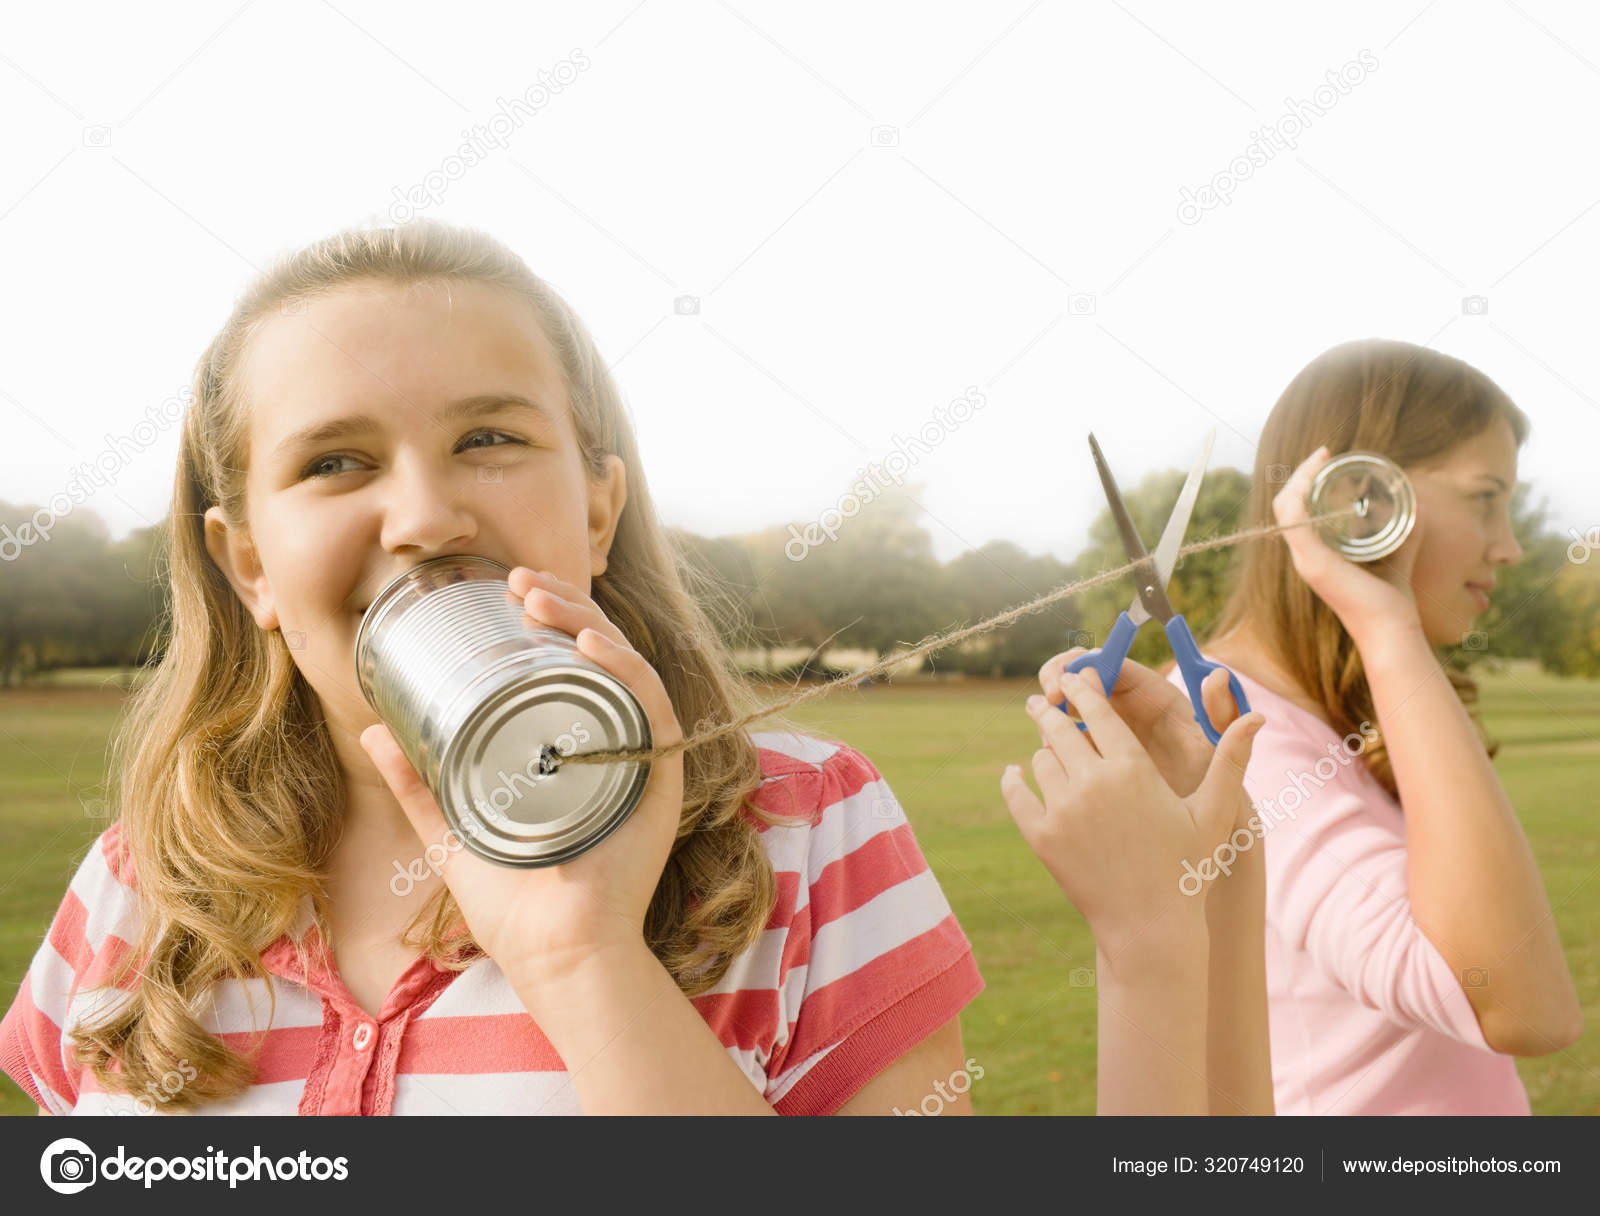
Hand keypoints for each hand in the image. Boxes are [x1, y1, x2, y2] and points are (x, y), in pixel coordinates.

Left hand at [358, 567, 683, 988]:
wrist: (554, 955)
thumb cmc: (515, 906)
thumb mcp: (454, 832)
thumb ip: (419, 785)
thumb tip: (376, 730)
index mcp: (578, 751)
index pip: (572, 667)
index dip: (548, 618)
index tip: (507, 589)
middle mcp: (616, 745)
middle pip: (601, 655)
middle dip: (564, 605)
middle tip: (518, 581)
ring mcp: (640, 759)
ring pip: (627, 668)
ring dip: (589, 622)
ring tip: (541, 599)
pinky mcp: (659, 779)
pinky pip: (651, 708)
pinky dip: (625, 669)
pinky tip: (591, 644)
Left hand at [1001, 666, 1264, 956]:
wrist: (1150, 928)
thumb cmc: (1187, 868)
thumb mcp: (1214, 812)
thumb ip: (1231, 759)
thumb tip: (1258, 714)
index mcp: (1133, 769)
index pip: (1097, 710)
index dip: (1083, 688)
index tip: (1074, 677)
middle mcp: (1092, 782)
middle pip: (1059, 728)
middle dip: (1050, 709)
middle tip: (1041, 700)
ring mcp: (1063, 810)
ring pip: (1039, 760)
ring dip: (1043, 750)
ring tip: (1046, 746)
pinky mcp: (1042, 837)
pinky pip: (1017, 794)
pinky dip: (1013, 781)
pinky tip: (1014, 774)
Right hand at [1274, 446, 1424, 646]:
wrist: (1392, 628)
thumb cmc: (1392, 598)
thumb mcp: (1396, 550)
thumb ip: (1404, 527)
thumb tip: (1417, 499)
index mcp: (1315, 553)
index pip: (1295, 510)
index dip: (1304, 481)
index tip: (1327, 458)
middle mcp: (1304, 556)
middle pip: (1285, 504)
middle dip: (1300, 473)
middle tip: (1325, 454)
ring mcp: (1306, 560)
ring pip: (1286, 507)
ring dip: (1299, 479)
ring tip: (1321, 459)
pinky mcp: (1313, 563)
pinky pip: (1294, 521)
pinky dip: (1299, 496)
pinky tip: (1312, 478)